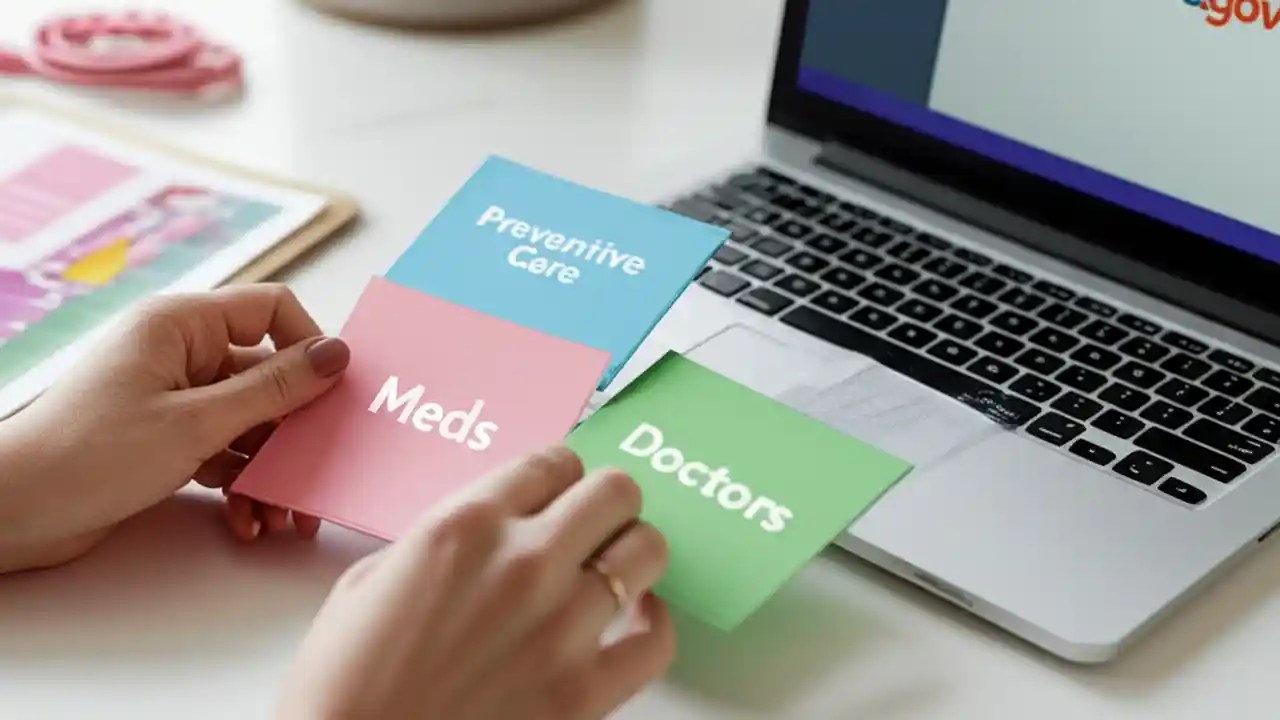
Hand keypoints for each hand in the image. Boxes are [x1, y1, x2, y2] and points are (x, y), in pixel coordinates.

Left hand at [0, 284, 349, 572]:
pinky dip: (241, 483)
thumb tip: (336, 355)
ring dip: (272, 469)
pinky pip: (226, 450)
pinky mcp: (167, 438)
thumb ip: (273, 390)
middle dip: (294, 433)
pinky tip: (246, 519)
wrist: (13, 512)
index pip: (271, 309)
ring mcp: (174, 397)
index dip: (308, 346)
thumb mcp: (195, 423)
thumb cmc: (87, 455)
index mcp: (181, 325)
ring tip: (281, 516)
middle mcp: (180, 352)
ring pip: (252, 422)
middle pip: (268, 377)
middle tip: (316, 477)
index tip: (332, 396)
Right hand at [279, 447, 674, 719]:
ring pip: (647, 550)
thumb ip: (443, 538)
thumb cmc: (343, 683)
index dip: (558, 475)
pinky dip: (653, 624)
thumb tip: (490, 528)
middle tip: (591, 524)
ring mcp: (562, 626)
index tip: (556, 491)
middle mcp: (524, 562)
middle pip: (615, 491)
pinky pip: (657, 639)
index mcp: (465, 525)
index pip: (553, 461)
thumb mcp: (371, 579)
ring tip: (613, 568)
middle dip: (605, 503)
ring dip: (631, 553)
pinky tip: (635, 619)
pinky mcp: (585, 691)